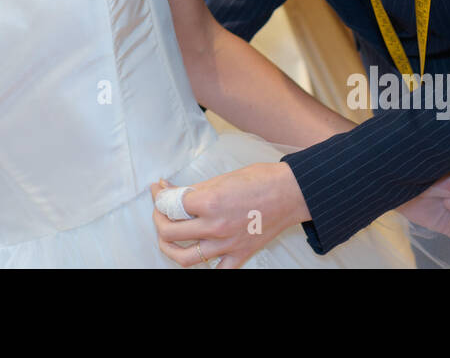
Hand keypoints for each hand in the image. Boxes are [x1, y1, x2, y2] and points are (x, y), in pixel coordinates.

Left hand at [149, 163, 307, 268]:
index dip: (160, 196)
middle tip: (160, 211)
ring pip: (185, 258)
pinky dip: (204, 267)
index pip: (171, 205)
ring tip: (167, 237)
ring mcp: (227, 245)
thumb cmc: (259, 180)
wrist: (290, 192)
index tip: (159, 190)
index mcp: (210, 203)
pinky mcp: (241, 255)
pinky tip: (197, 254)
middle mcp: (216, 227)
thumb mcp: (221, 178)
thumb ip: (193, 188)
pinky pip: (217, 271)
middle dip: (159, 219)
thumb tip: (169, 189)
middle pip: (170, 232)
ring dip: (169, 248)